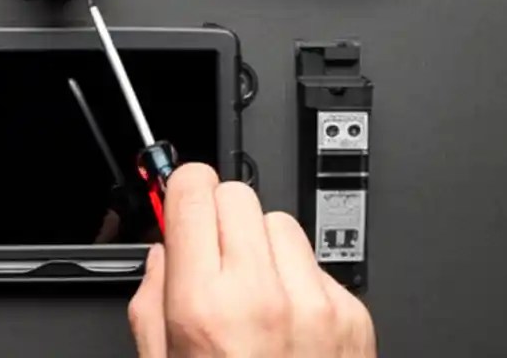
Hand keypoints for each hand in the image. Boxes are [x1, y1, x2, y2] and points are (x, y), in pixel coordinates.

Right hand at [129, 164, 375, 356]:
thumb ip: (154, 297)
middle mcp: (263, 294)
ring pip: (280, 221)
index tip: (178, 202)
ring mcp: (314, 303)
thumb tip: (164, 253)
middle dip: (217, 215)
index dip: (180, 192)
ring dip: (260, 243)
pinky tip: (285, 318)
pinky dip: (297, 279)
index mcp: (205, 304)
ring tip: (251, 287)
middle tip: (210, 251)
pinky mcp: (352, 315)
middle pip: (237, 193)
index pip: (193, 189)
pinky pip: (316, 263)